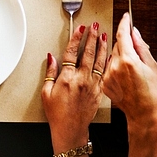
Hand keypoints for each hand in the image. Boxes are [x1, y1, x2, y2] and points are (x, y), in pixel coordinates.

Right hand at [42, 22, 107, 151]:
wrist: (71, 130)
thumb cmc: (57, 114)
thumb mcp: (46, 93)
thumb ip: (49, 73)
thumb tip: (51, 58)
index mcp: (67, 78)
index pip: (72, 53)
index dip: (76, 39)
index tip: (80, 29)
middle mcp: (81, 79)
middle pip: (88, 53)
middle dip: (91, 37)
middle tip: (94, 26)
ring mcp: (92, 85)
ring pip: (98, 61)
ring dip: (101, 47)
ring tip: (104, 35)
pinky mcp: (99, 91)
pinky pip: (104, 73)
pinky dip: (107, 62)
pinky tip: (110, 55)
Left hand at [101, 13, 156, 140]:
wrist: (144, 116)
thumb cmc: (152, 95)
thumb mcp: (152, 66)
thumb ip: (141, 47)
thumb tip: (135, 33)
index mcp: (128, 60)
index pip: (122, 34)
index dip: (124, 23)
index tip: (125, 17)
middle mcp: (115, 67)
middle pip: (117, 45)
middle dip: (126, 45)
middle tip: (137, 55)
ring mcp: (108, 76)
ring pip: (112, 57)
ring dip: (120, 57)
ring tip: (133, 71)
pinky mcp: (105, 84)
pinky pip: (109, 69)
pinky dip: (116, 69)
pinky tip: (126, 79)